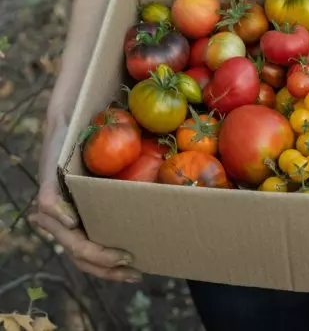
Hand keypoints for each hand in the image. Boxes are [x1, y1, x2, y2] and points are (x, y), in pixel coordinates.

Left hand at [30, 122, 141, 282]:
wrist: (75, 122)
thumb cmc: (102, 153)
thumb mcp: (118, 184)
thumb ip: (129, 200)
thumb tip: (174, 211)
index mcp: (80, 223)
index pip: (89, 258)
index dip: (110, 272)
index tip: (136, 274)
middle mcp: (63, 220)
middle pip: (78, 254)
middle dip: (105, 266)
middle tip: (131, 267)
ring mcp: (53, 203)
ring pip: (65, 238)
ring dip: (90, 251)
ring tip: (116, 255)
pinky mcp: (46, 182)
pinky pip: (48, 206)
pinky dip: (61, 217)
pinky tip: (76, 223)